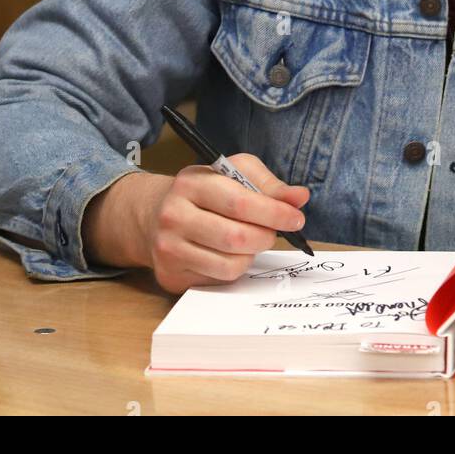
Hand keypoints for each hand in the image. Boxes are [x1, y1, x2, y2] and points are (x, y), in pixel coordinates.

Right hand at [143, 154, 309, 293]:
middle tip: (272, 232)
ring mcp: (168, 248)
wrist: (154, 215)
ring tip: (249, 241)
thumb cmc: (205, 192)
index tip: (296, 218)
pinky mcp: (170, 275)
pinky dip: (234, 268)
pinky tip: (229, 254)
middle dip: (265, 237)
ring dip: (251, 255)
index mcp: (190, 183)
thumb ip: (269, 185)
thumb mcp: (234, 173)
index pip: (240, 203)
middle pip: (236, 237)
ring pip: (230, 265)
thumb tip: (300, 197)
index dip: (274, 213)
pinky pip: (218, 280)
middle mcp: (173, 215)